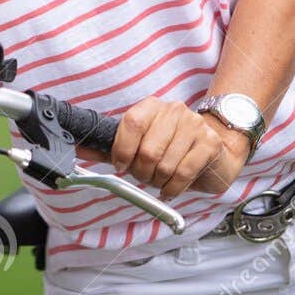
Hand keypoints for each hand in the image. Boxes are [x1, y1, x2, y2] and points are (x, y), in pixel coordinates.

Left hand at [103, 96, 249, 200]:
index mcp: (152, 106)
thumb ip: (110, 148)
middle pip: (148, 151)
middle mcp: (173, 111)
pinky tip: (173, 187)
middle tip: (146, 177)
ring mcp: (194, 125)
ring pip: (165, 166)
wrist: (216, 150)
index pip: (130, 123)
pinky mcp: (210, 143)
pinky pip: (184, 174)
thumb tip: (78, 148)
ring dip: (159, 182)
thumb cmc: (171, 150)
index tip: (121, 166)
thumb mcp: (139, 145)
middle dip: (142, 173)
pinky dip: (174, 188)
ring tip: (162, 180)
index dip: (122, 150)